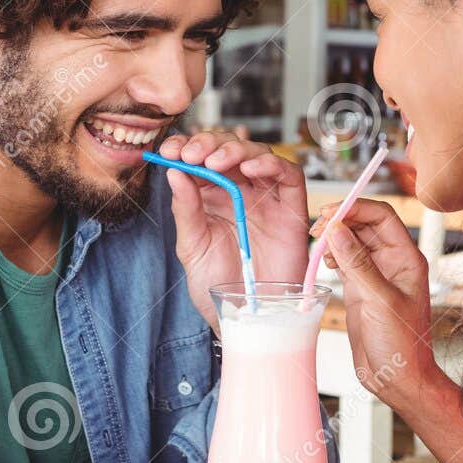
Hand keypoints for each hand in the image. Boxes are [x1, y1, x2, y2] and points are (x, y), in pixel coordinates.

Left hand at [157, 132, 308, 329]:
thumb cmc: (219, 287)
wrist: (245, 318)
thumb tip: (174, 171)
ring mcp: (266, 198)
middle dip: (210, 143)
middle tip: (193, 153)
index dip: (186, 146)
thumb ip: (186, 210)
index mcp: (211, 197)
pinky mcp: (291, 209)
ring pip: (258, 154)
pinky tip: (251, 168)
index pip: (200, 159)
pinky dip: (272, 164)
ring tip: (217, 161)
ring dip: (237, 149)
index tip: (171, 149)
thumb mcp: (192, 248)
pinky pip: (289, 174)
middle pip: (229, 149)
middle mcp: (240, 192)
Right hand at [313, 199, 440, 410]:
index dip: (356, 209)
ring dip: (333, 238)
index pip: (382, 217)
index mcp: (406, 259)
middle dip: (340, 221)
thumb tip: (337, 230)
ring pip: (352, 242)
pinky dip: (331, 257)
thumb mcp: (379, 301)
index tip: (330, 213)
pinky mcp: (360, 289)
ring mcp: (375, 275)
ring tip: (316, 244)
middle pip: (364, 226)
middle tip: (316, 229)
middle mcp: (392, 262)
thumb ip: (357, 264)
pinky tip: (324, 262)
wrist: (398, 378)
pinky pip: (344, 262)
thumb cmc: (402, 345)